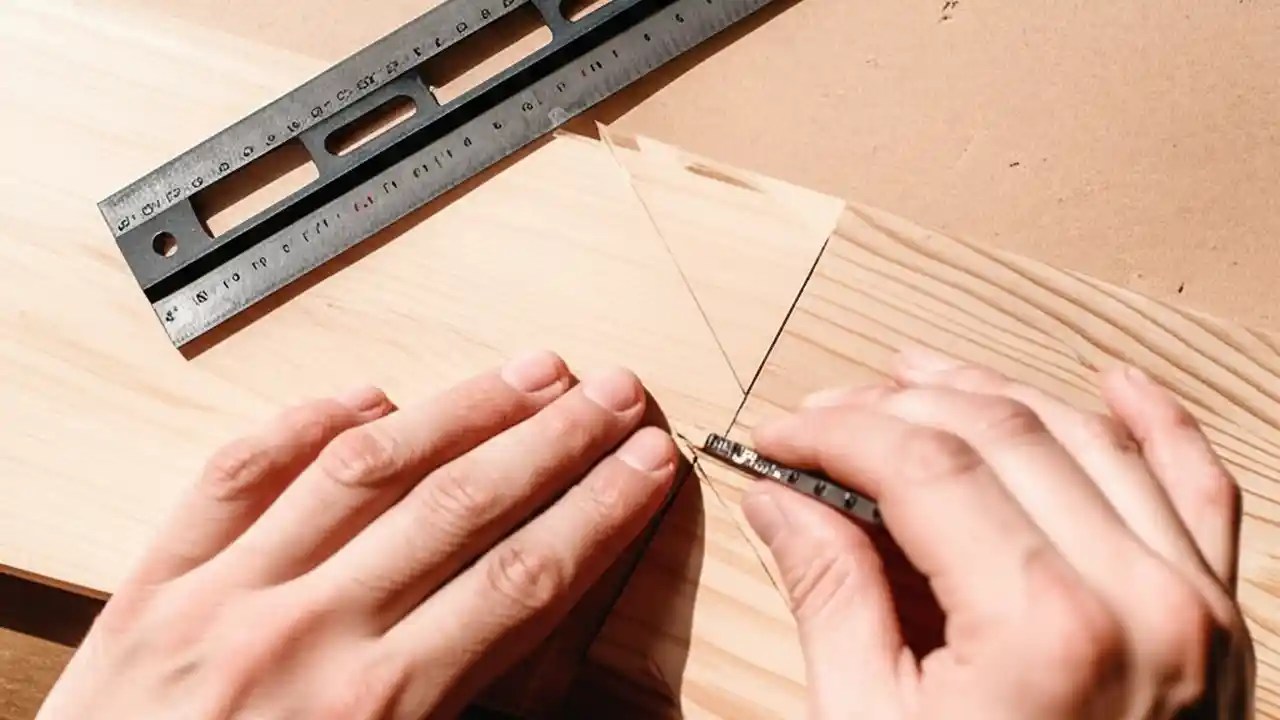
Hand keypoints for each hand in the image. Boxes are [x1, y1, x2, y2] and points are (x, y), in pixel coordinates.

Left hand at [39, 351, 677, 718]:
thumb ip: (460, 707)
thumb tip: (530, 630)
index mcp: (376, 709)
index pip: (520, 580)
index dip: (596, 511)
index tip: (641, 464)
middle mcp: (305, 638)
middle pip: (461, 508)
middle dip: (552, 442)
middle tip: (610, 395)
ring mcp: (225, 599)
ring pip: (363, 470)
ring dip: (456, 412)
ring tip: (525, 374)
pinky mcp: (157, 586)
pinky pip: (235, 477)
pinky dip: (303, 425)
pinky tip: (365, 396)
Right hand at [743, 349, 1253, 718]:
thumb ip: (830, 594)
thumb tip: (779, 498)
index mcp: (1044, 630)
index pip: (921, 463)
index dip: (838, 431)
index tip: (784, 434)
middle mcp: (1139, 601)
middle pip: (1000, 432)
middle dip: (898, 403)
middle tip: (830, 411)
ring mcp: (1195, 608)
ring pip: (1089, 437)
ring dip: (998, 391)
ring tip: (922, 373)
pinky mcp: (1220, 624)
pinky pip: (1202, 489)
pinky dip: (1158, 422)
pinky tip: (1112, 381)